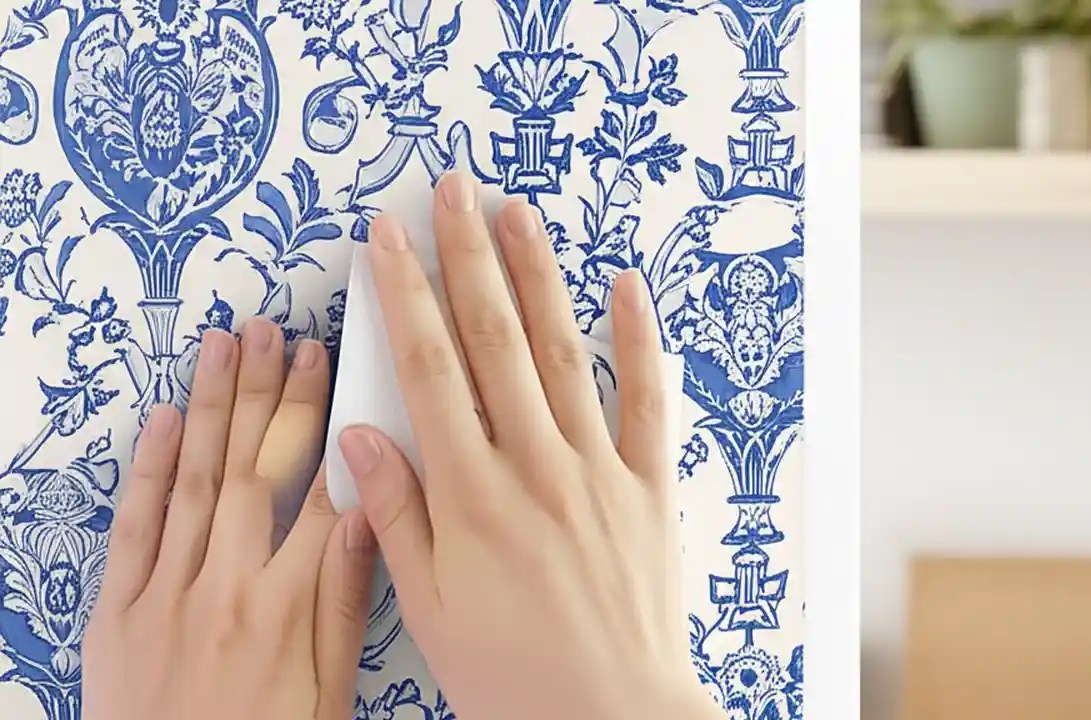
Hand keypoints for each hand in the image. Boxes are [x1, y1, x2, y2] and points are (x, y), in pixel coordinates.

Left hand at [83, 321, 375, 719]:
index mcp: (285, 607)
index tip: (335, 370)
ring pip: (193, 481)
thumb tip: (367, 517)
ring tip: (226, 345)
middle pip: (252, 471)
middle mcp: (224, 587)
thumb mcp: (329, 694)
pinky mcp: (116, 611)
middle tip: (280, 334)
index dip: (326, 424)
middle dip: (270, 396)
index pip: (316, 493)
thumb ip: (344, 602)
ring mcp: (165, 594)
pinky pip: (133, 527)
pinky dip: (146, 469)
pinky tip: (165, 417)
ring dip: (213, 407)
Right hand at [338, 172, 721, 719]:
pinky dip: (637, 338)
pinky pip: (647, 398)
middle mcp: (535, 464)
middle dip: (466, 256)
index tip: (384, 238)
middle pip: (494, 339)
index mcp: (472, 493)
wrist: (611, 714)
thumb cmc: (512, 673)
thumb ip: (395, 512)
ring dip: (537, 275)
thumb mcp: (429, 605)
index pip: (428, 369)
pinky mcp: (649, 484)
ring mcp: (599, 469)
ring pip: (563, 351)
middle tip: (448, 190)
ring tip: (517, 211)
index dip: (403, 294)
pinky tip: (625, 285)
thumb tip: (357, 435)